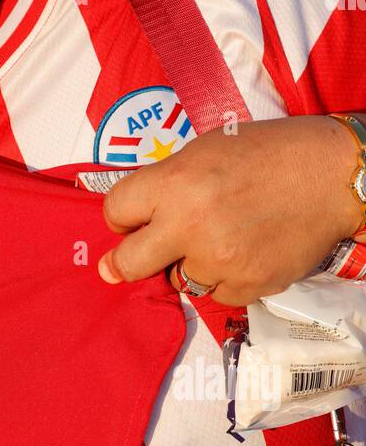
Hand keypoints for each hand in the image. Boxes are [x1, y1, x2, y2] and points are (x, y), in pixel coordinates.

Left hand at [97, 115, 364, 305]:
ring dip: (189, 266)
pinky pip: (216, 294)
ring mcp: (219, 260)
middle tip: (124, 262)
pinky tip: (244, 251)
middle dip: (124, 262)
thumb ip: (166, 184)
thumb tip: (135, 218)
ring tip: (218, 239)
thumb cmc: (268, 153)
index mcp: (175, 183)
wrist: (331, 176)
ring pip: (178, 281)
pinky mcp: (248, 285)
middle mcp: (190, 226)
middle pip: (128, 263)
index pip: (114, 211)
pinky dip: (224, 279)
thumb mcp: (204, 151)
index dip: (120, 217)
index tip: (128, 222)